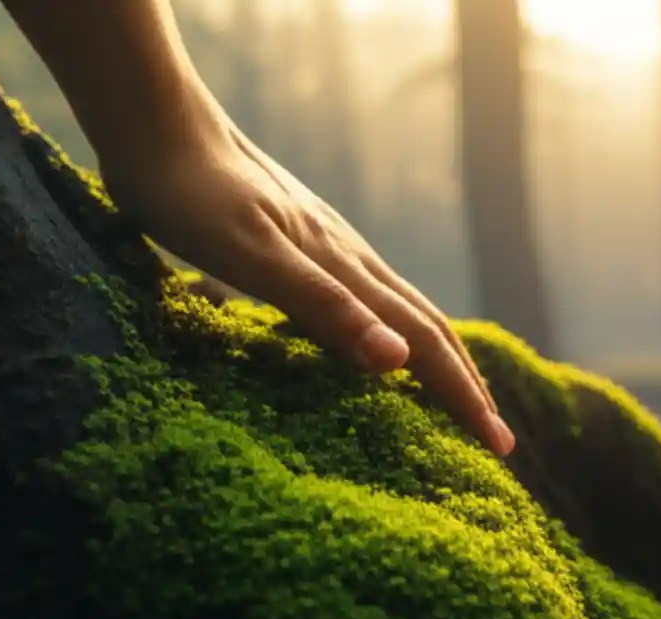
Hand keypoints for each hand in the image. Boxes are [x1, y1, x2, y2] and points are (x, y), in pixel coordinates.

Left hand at [99, 122, 514, 456]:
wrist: (160, 127)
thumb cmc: (193, 196)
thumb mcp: (253, 257)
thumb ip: (325, 307)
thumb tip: (399, 359)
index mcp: (348, 269)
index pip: (427, 343)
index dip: (465, 397)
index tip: (500, 448)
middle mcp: (352, 258)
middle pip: (430, 328)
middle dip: (467, 386)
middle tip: (498, 440)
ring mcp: (332, 248)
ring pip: (406, 311)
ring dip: (440, 361)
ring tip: (458, 398)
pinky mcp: (306, 243)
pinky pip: (372, 299)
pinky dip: (398, 334)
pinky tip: (382, 343)